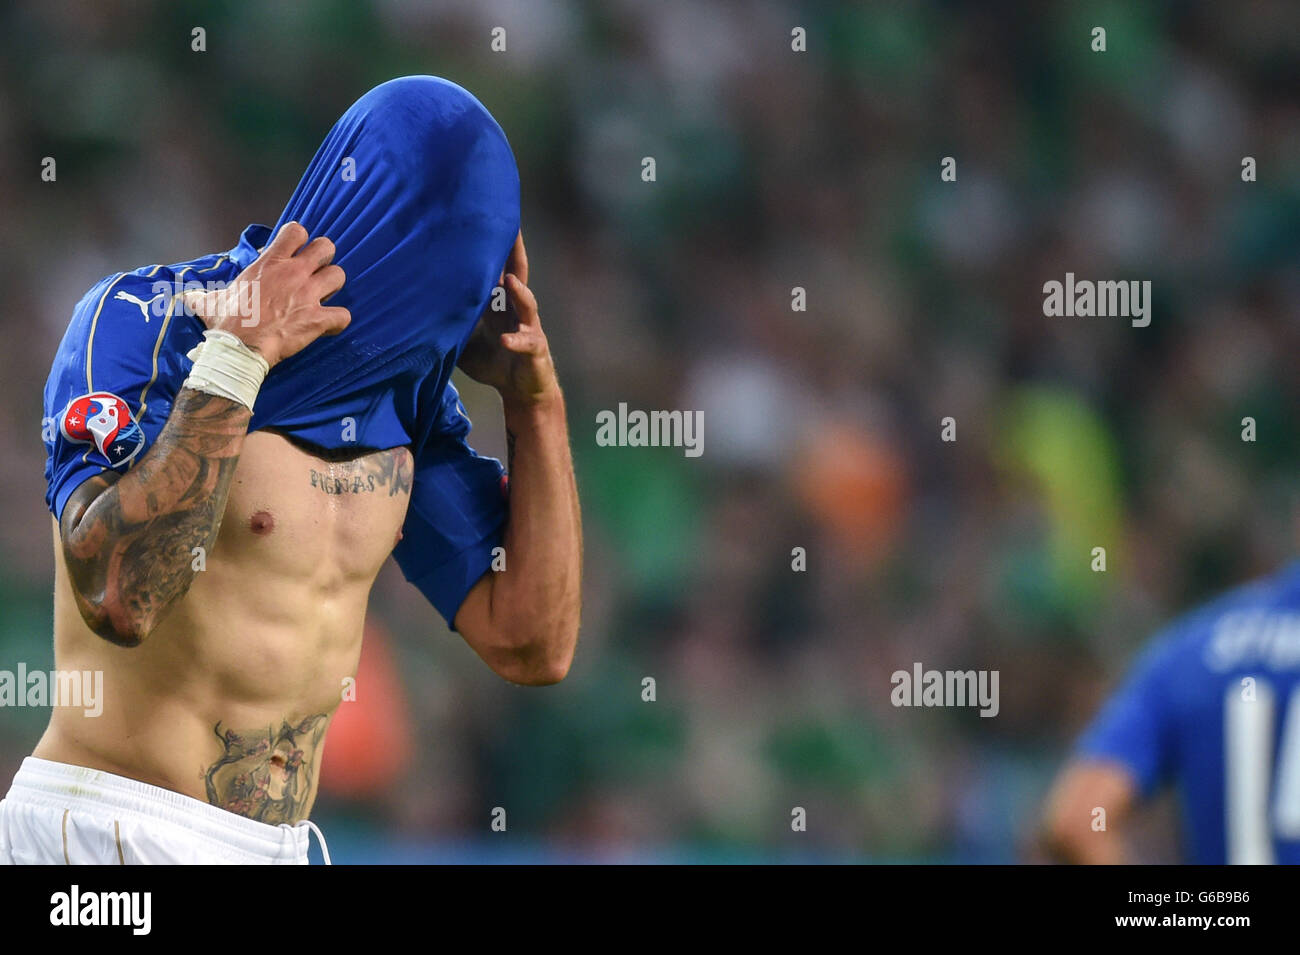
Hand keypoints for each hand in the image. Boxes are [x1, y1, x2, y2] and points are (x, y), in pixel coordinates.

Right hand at [182, 222, 349, 366]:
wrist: (239, 348)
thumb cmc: (226, 323)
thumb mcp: (209, 301)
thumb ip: (202, 294)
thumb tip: (186, 296)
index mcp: (270, 263)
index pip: (296, 230)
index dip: (299, 239)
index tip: (294, 253)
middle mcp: (294, 273)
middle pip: (326, 247)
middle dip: (324, 259)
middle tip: (315, 273)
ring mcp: (309, 295)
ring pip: (339, 276)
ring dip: (333, 287)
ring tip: (322, 298)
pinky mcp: (318, 319)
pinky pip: (343, 316)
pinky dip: (338, 322)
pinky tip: (328, 326)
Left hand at [457, 232, 558, 406]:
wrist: (521, 391)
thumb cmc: (492, 360)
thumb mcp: (462, 340)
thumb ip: (444, 323)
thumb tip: (407, 311)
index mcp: (498, 303)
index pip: (494, 268)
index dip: (489, 246)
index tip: (479, 219)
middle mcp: (515, 309)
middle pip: (517, 273)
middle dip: (514, 252)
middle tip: (511, 227)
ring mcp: (528, 327)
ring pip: (526, 304)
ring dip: (519, 292)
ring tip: (509, 281)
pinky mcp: (535, 350)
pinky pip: (526, 343)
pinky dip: (515, 341)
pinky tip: (504, 339)